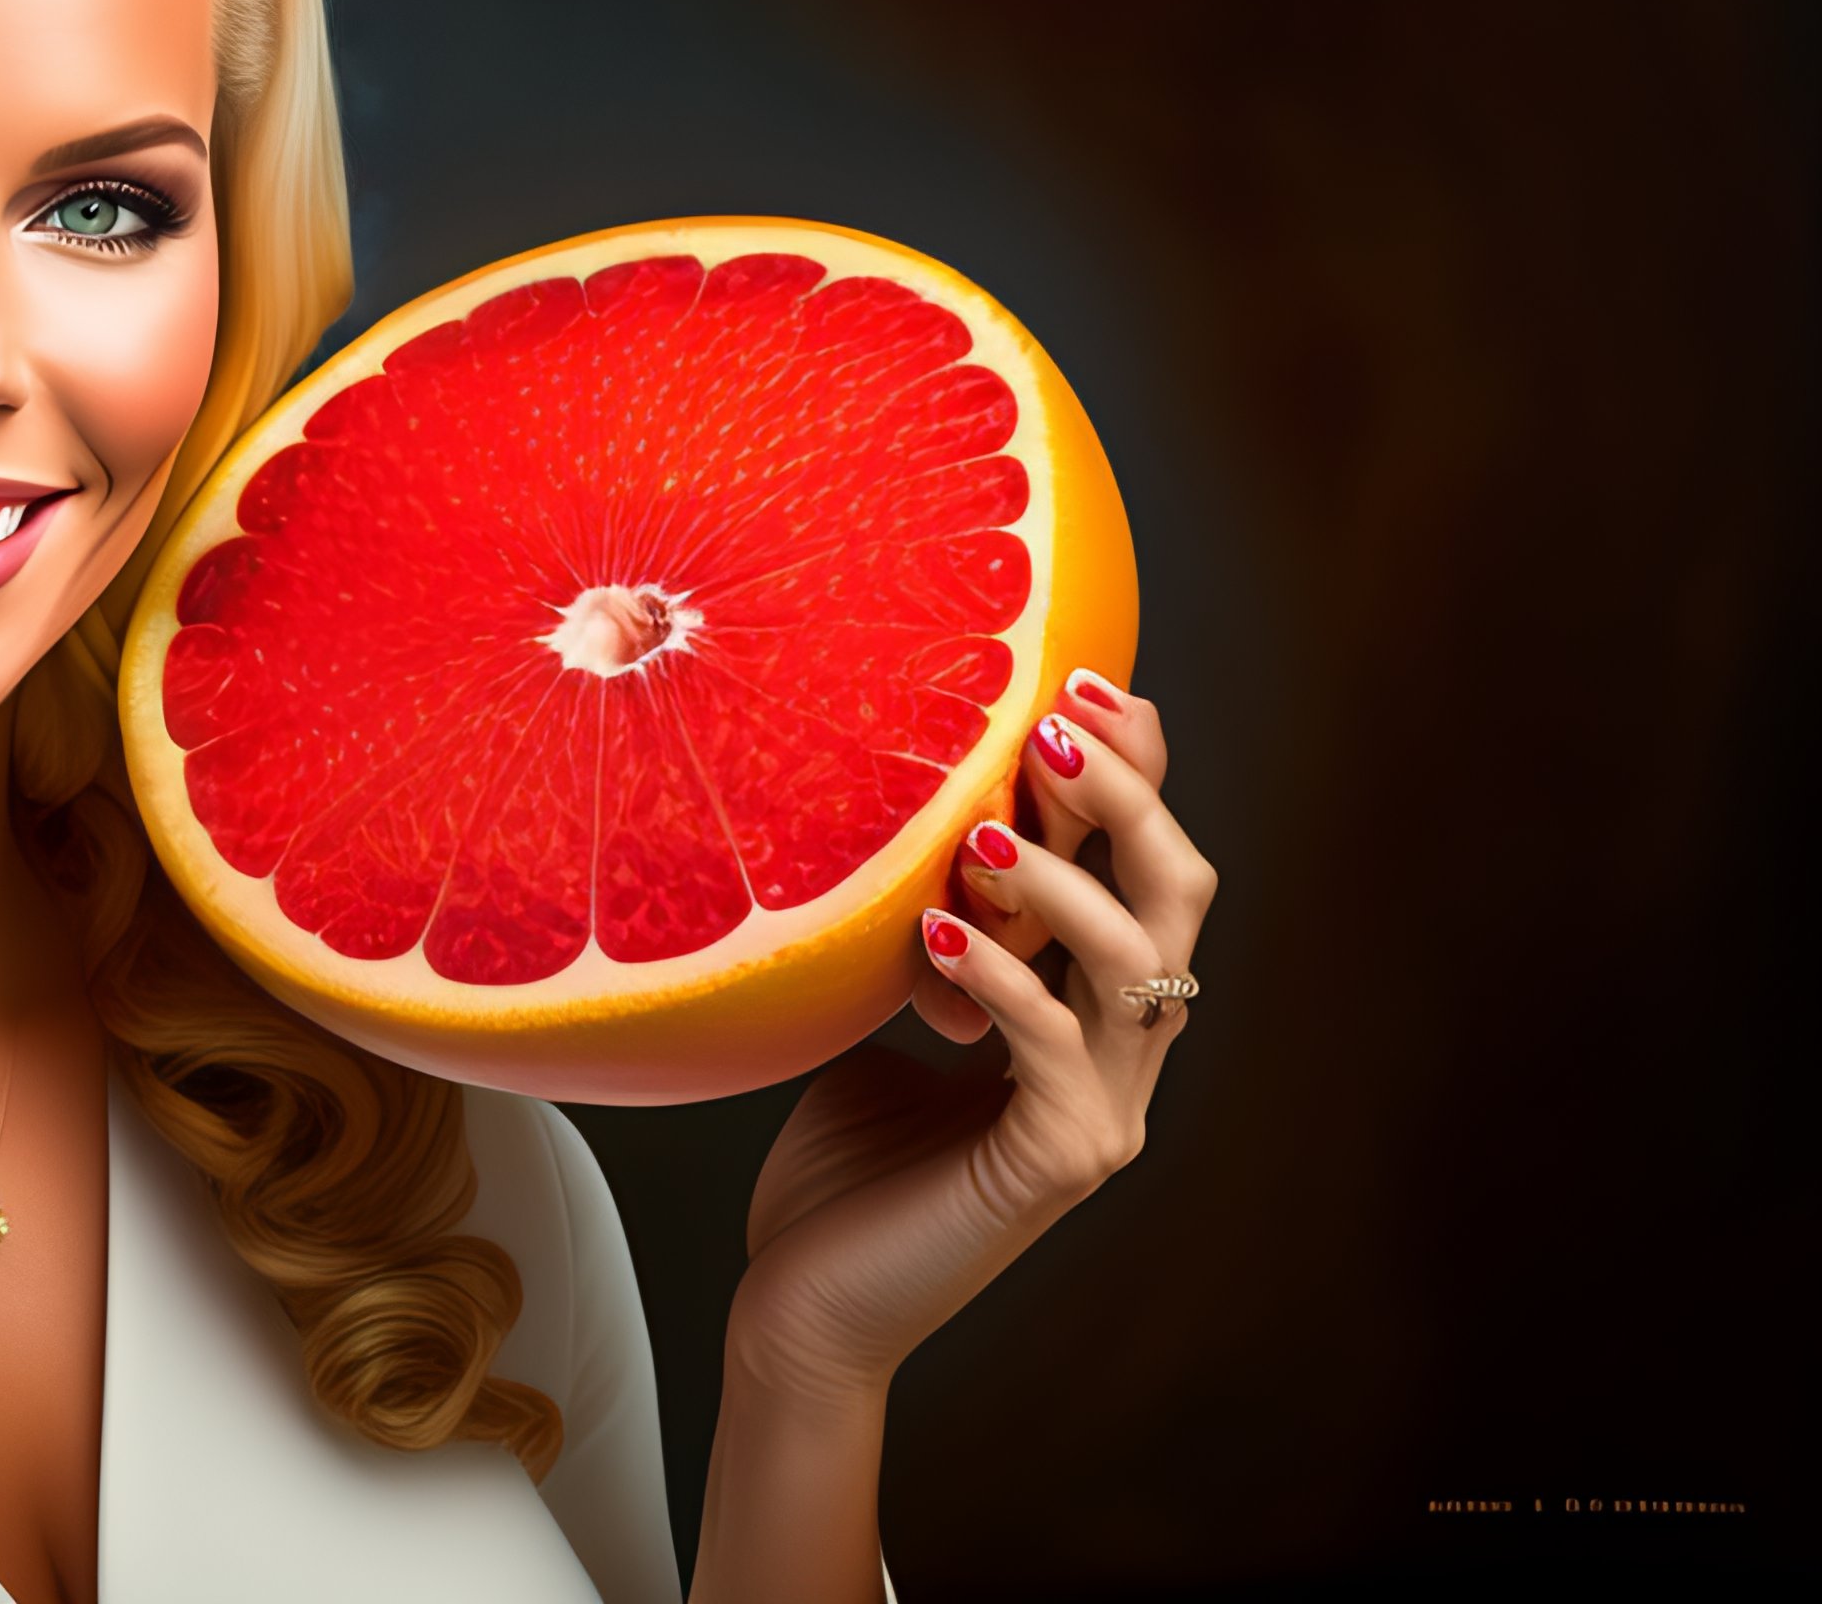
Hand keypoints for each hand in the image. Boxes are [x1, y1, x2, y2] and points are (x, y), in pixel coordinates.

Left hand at [721, 667, 1217, 1408]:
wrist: (807, 1305)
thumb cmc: (837, 1163)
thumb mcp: (877, 1011)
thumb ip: (917, 921)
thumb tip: (899, 803)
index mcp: (1085, 1006)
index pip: (1136, 863)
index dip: (1131, 769)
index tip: (1080, 678)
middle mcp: (1118, 1051)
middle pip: (1177, 894)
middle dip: (1130, 794)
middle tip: (1058, 718)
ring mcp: (1104, 1111)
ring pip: (1139, 963)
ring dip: (1063, 879)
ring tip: (978, 831)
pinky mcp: (1060, 1163)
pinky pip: (1057, 1050)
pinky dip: (1003, 981)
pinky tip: (938, 937)